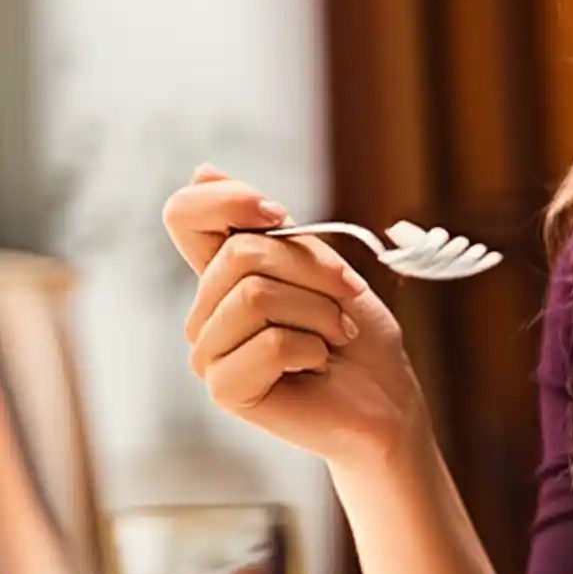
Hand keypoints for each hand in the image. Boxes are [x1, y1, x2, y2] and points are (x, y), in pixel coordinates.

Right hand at [163, 164, 426, 467]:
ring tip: (336, 337)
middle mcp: (206, 311)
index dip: (226, 201)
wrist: (388, 402)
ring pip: (256, 296)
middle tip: (346, 301)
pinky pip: (269, 344)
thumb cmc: (359, 337)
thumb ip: (274, 233)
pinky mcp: (225, 389)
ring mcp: (210, 352)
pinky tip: (319, 366)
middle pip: (241, 254)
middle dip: (314, 271)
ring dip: (320, 313)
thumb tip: (203, 170)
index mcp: (225, 276)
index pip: (184, 215)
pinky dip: (313, 349)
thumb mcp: (326, 269)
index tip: (278, 215)